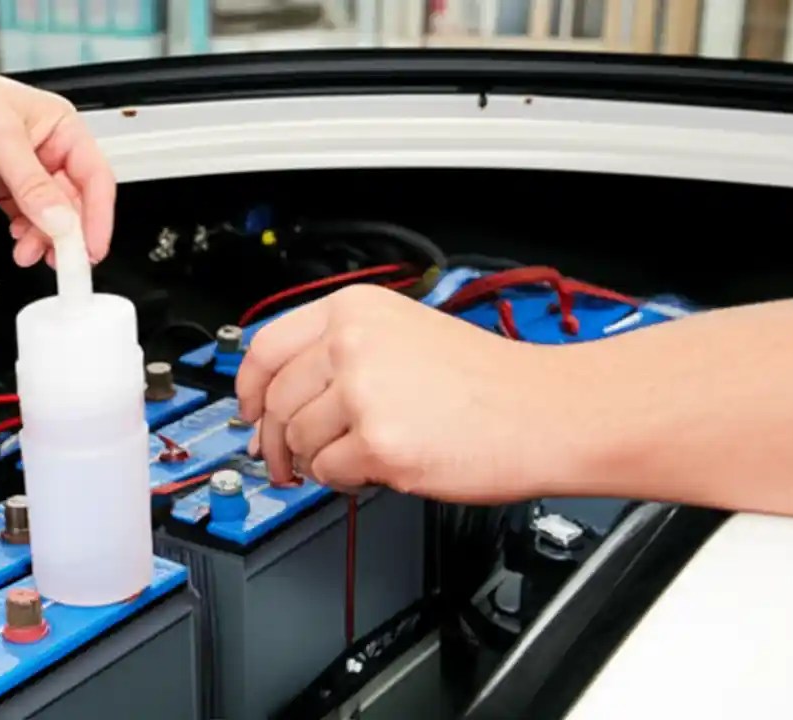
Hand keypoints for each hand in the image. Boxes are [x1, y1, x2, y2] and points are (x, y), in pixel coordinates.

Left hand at [0, 57, 114, 267]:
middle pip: (73, 202)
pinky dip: (24, 232)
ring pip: (48, 214)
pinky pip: (23, 216)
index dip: (97, 217)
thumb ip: (33, 186)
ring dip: (42, 237)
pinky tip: (19, 241)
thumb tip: (60, 221)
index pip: (94, 178)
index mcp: (60, 126)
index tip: (91, 248)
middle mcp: (45, 147)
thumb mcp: (0, 140)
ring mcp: (21, 168)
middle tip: (61, 261)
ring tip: (29, 253)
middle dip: (67, 233)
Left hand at [235, 284, 569, 502]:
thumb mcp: (403, 333)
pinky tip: (376, 469)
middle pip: (276, 402)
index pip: (265, 348)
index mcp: (354, 310)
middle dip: (277, 440)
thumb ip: (338, 353)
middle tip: (288, 458)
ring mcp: (364, 394)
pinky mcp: (380, 444)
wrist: (545, 411)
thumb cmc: (487, 380)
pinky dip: (345, 481)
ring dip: (318, 461)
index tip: (247, 410)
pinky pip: (329, 473)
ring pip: (298, 441)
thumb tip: (277, 398)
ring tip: (357, 457)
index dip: (248, 388)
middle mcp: (353, 344)